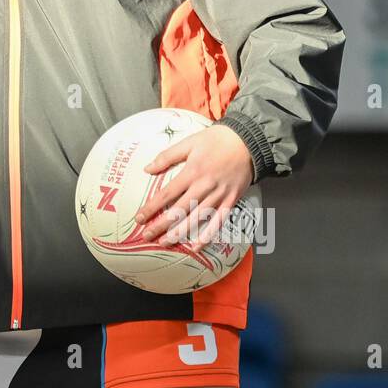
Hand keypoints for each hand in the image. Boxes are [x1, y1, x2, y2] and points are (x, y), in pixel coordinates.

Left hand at [129, 125, 254, 248]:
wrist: (248, 141)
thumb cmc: (216, 140)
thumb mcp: (189, 142)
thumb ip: (167, 156)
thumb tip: (147, 169)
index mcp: (192, 172)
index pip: (167, 194)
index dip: (152, 207)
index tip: (139, 218)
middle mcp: (204, 186)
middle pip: (179, 210)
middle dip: (161, 225)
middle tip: (147, 236)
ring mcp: (219, 195)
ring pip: (197, 219)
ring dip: (180, 233)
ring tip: (165, 243)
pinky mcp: (231, 201)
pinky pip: (219, 222)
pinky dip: (208, 235)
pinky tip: (196, 246)